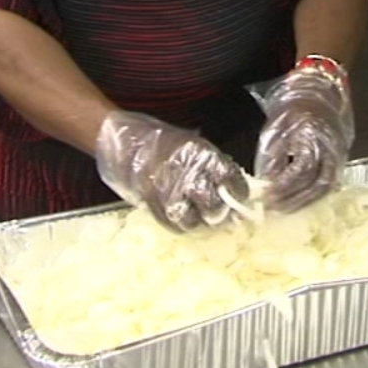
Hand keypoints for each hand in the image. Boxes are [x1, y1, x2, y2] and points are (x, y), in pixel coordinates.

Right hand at [94, 111, 247, 231]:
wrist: (126, 144)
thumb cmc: (161, 141)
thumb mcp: (193, 145)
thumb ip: (211, 164)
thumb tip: (229, 185)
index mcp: (201, 156)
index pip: (229, 177)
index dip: (238, 189)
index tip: (241, 195)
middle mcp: (187, 176)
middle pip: (214, 204)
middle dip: (222, 211)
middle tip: (227, 213)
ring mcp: (169, 194)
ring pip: (194, 221)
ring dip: (202, 222)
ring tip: (205, 218)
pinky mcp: (154, 208)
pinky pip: (175, 226)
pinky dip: (184, 225)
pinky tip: (186, 218)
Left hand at [252, 57, 353, 212]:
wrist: (322, 84)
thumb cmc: (295, 101)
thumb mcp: (277, 125)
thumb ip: (272, 155)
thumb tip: (267, 182)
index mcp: (314, 136)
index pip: (300, 171)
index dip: (283, 188)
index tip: (267, 198)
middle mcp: (331, 147)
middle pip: (317, 184)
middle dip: (295, 200)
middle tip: (275, 210)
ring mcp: (340, 151)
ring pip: (326, 185)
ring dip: (306, 200)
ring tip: (287, 208)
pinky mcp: (341, 154)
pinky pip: (330, 178)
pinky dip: (316, 192)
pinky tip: (302, 198)